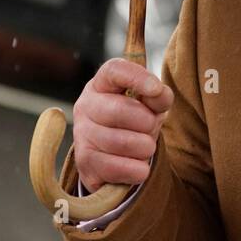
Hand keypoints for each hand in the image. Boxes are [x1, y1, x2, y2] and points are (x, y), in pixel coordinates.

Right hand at [71, 57, 173, 190]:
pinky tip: (139, 166)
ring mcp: (82, 134)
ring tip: (146, 147)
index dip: (137, 77)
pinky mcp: (84, 162)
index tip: (156, 89)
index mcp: (102, 84)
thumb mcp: (150, 106)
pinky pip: (117, 167)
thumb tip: (159, 93)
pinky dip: (137, 169)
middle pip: (119, 110)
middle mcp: (86, 105)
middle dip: (146, 122)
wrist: (115, 158)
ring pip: (121, 142)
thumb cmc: (135, 123)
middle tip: (151, 128)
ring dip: (145, 147)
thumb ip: (158, 97)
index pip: (114, 71)